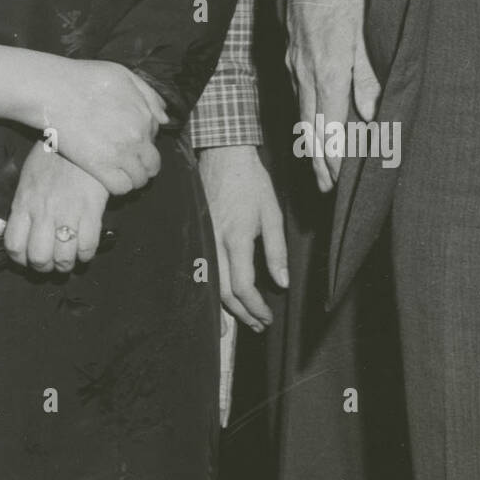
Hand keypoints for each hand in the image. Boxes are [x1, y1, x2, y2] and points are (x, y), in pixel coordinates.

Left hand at [4, 141, 109, 273]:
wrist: (81, 135)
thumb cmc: (53, 155)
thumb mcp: (28, 177)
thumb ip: (24, 204)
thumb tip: (22, 228)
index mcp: (24, 202)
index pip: (14, 245)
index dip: (20, 259)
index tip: (27, 258)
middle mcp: (43, 212)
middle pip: (39, 258)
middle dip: (44, 267)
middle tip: (50, 262)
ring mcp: (68, 212)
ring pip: (63, 258)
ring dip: (65, 265)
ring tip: (68, 260)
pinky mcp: (92, 210)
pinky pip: (88, 246)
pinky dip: (86, 255)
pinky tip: (84, 249)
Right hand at [42, 58, 165, 195]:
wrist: (53, 90)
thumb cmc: (84, 78)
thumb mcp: (123, 75)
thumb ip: (148, 95)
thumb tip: (164, 118)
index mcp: (143, 115)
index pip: (155, 136)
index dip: (144, 138)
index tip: (129, 138)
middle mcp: (136, 137)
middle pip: (153, 163)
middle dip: (145, 164)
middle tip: (129, 162)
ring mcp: (119, 154)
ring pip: (140, 179)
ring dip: (133, 178)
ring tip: (119, 172)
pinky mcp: (99, 167)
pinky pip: (121, 187)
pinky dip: (119, 186)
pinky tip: (109, 178)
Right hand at [198, 145, 286, 330]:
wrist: (223, 155)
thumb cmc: (251, 182)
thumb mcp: (272, 214)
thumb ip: (276, 251)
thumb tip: (282, 282)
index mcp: (237, 238)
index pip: (243, 286)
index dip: (255, 307)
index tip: (267, 317)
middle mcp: (215, 241)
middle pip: (224, 291)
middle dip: (242, 313)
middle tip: (258, 324)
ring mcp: (203, 236)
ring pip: (210, 283)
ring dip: (226, 306)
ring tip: (241, 319)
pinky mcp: (197, 232)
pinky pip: (202, 268)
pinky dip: (212, 288)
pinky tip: (220, 297)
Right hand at [284, 0, 379, 192]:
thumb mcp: (363, 30)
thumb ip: (367, 73)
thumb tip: (372, 112)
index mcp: (327, 70)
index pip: (328, 127)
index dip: (334, 158)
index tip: (341, 183)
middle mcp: (306, 72)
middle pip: (310, 127)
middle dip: (318, 160)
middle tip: (326, 188)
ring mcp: (295, 64)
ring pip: (302, 112)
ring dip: (311, 142)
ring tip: (320, 165)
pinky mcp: (292, 54)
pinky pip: (299, 94)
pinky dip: (307, 116)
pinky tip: (313, 123)